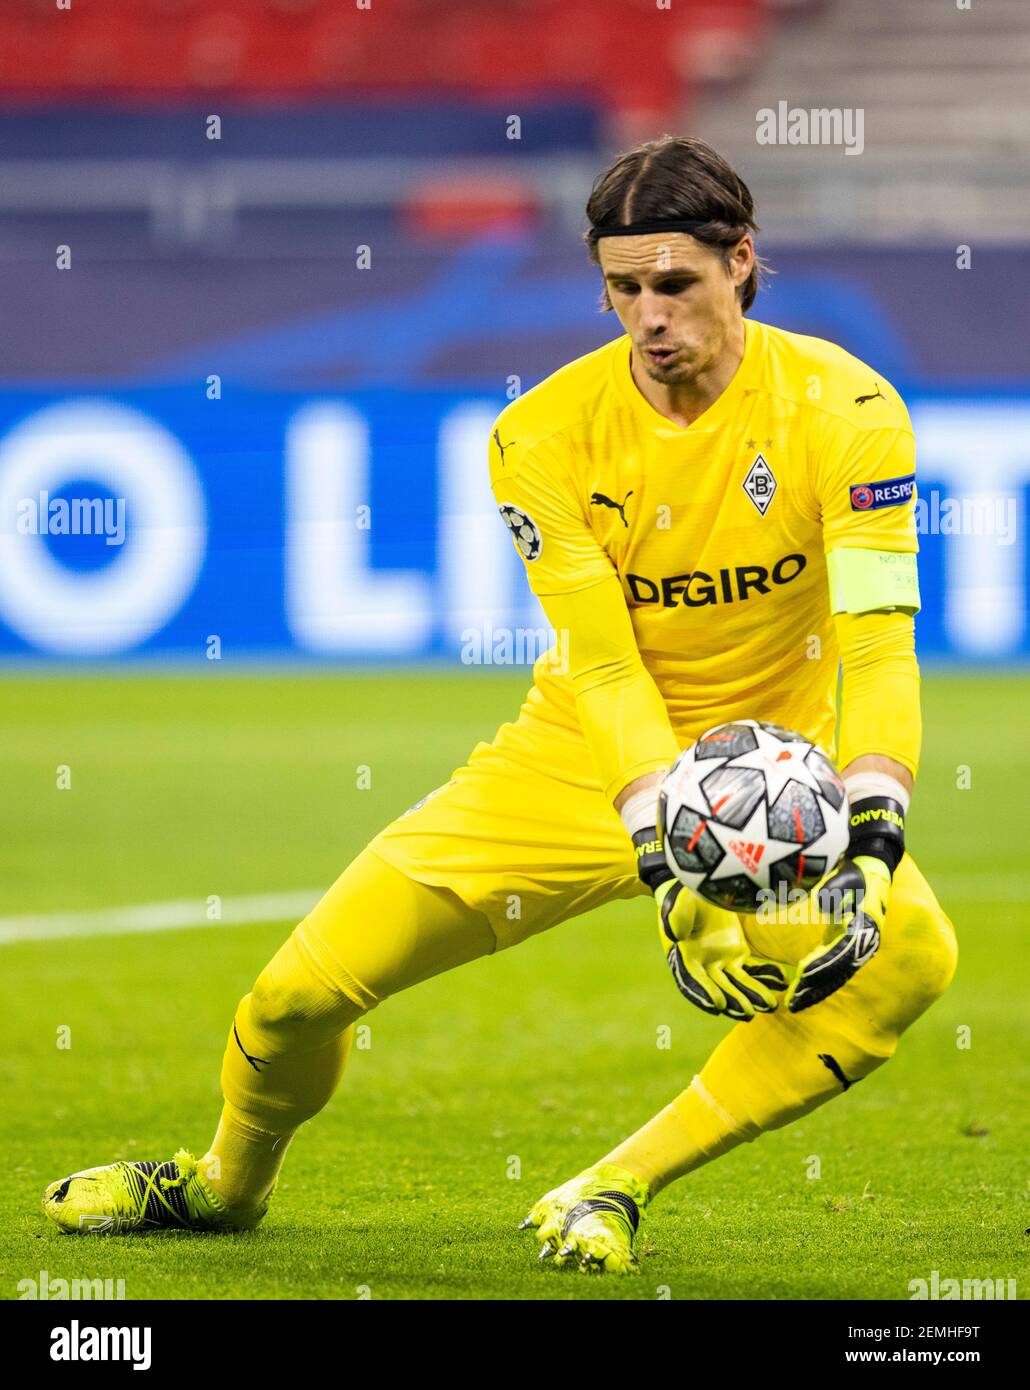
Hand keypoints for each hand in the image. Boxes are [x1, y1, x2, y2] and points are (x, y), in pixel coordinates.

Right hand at [656, 879, 788, 1021]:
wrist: (702, 888)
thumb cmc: (687, 895)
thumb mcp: (680, 901)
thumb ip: (677, 916)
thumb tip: (676, 934)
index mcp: (688, 955)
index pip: (695, 979)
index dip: (705, 993)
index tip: (718, 1006)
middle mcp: (705, 964)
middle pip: (720, 987)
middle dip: (734, 1001)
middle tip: (749, 1014)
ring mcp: (723, 961)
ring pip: (739, 983)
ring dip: (753, 995)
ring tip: (770, 1005)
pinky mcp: (738, 954)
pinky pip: (752, 970)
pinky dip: (765, 975)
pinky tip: (780, 980)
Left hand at [785, 854, 889, 1012]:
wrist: (872, 871)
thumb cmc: (856, 873)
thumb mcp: (847, 875)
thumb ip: (835, 887)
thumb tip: (822, 901)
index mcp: (865, 927)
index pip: (843, 952)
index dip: (823, 964)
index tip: (803, 973)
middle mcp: (864, 943)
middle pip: (839, 971)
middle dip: (816, 987)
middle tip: (794, 1002)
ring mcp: (858, 948)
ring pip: (837, 976)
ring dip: (816, 990)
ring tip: (794, 1004)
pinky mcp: (849, 948)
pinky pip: (834, 970)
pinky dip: (819, 982)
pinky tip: (802, 992)